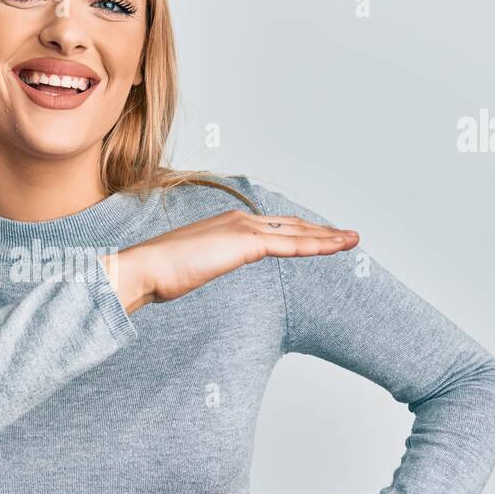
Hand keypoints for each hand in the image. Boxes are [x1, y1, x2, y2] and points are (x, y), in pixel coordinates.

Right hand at [99, 209, 357, 314]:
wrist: (142, 268)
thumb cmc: (156, 273)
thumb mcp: (186, 268)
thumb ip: (201, 266)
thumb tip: (194, 274)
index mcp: (225, 224)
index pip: (271, 227)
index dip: (297, 231)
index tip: (315, 237)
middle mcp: (238, 220)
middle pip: (290, 225)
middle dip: (320, 230)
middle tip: (346, 236)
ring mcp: (243, 228)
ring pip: (297, 232)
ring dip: (328, 236)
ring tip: (352, 240)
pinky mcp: (246, 243)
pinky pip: (291, 244)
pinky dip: (318, 244)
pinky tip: (337, 246)